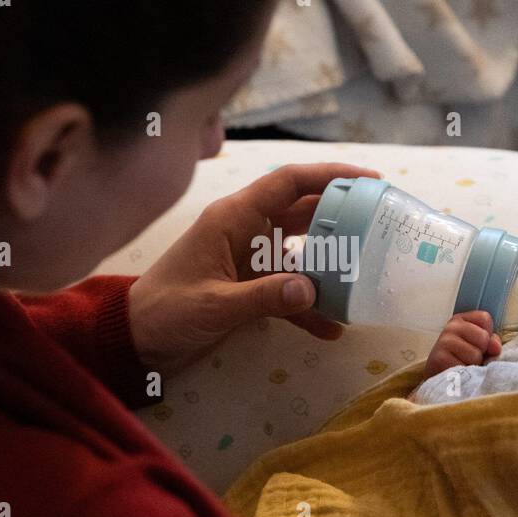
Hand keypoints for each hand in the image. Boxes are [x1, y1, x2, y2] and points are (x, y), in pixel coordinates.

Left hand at [127, 162, 379, 375]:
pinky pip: (287, 288)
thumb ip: (262, 297)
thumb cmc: (164, 312)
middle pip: (303, 211)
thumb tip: (312, 289)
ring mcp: (248, 258)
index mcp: (233, 218)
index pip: (289, 182)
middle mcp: (245, 230)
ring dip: (330, 264)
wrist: (134, 341)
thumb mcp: (213, 305)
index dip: (331, 176)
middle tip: (383, 223)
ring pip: (301, 250)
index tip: (371, 181)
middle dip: (342, 216)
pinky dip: (308, 305)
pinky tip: (332, 327)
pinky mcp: (248, 287)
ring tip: (367, 275)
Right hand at [424, 311, 501, 377]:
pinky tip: (458, 374)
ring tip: (463, 366)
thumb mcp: (480, 347)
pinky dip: (465, 374)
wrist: (443, 381)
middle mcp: (450, 327)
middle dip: (481, 351)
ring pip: (475, 354)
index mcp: (460, 320)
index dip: (487, 334)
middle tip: (469, 358)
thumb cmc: (462, 361)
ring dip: (473, 364)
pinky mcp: (440, 359)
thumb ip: (491, 342)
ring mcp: (444, 342)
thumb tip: (495, 347)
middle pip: (483, 336)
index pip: (484, 318)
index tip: (477, 344)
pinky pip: (465, 368)